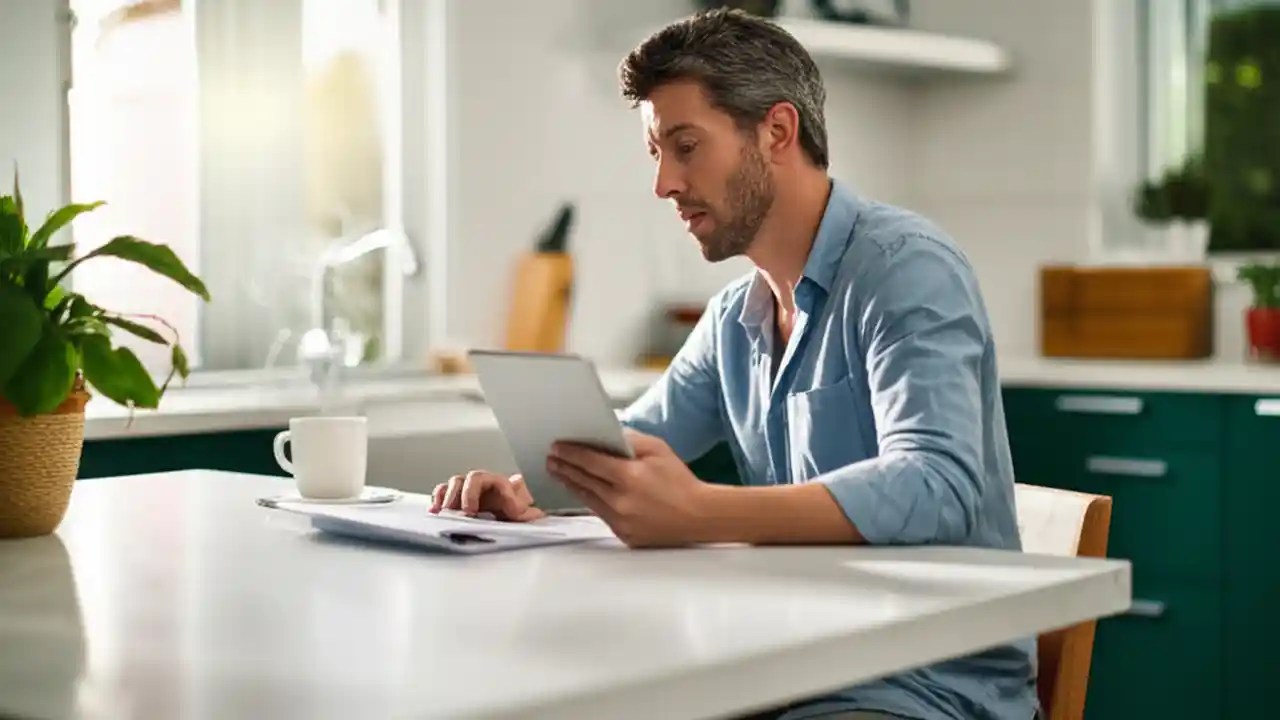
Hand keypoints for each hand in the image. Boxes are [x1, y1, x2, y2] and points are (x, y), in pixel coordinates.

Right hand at [428, 471, 545, 521]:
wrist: (507, 514)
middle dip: (463, 495)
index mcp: (498, 483)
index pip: (487, 479)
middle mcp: (481, 483)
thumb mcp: (522, 513)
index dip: (477, 492)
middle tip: (462, 513)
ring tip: (444, 512)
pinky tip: (434, 511)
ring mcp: (467, 489)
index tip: (472, 510)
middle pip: (468, 479)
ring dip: (448, 497)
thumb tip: (527, 511)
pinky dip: (437, 499)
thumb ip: (523, 511)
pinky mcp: (455, 498)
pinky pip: (442, 492)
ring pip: (454, 484)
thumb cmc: (513, 511)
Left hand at [547, 430, 709, 547]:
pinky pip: (600, 513)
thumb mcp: (659, 450)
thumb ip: (630, 441)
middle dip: (564, 468)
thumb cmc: (680, 482)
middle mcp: (621, 500)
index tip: (557, 447)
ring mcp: (621, 520)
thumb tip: (605, 436)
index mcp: (629, 476)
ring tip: (558, 473)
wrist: (698, 516)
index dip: (570, 454)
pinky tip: (581, 491)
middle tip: (551, 459)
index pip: (590, 462)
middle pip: (583, 480)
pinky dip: (589, 500)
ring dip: (570, 484)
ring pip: (587, 498)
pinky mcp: (623, 533)